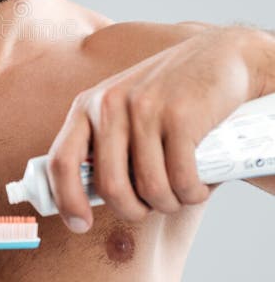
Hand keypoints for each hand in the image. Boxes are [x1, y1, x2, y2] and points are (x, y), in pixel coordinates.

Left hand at [46, 26, 258, 232]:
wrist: (221, 56)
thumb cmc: (170, 95)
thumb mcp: (125, 110)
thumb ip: (105, 145)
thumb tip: (85, 199)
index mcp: (88, 105)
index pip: (60, 161)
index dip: (66, 200)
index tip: (80, 225)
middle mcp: (109, 104)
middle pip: (110, 187)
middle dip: (134, 210)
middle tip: (151, 207)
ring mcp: (144, 108)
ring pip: (149, 189)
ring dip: (169, 203)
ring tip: (181, 191)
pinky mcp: (179, 116)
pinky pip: (181, 180)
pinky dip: (193, 194)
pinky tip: (198, 185)